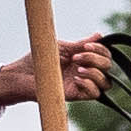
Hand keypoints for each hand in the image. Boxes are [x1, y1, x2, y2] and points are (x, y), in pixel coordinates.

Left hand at [0, 42, 115, 109]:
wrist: (22, 75)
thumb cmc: (39, 60)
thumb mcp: (62, 48)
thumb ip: (81, 44)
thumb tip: (100, 35)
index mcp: (84, 59)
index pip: (105, 55)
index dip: (101, 49)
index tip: (85, 46)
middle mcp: (86, 72)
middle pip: (108, 67)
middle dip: (96, 59)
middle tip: (77, 57)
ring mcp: (82, 85)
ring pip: (106, 83)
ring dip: (95, 73)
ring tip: (77, 69)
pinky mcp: (76, 96)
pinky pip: (95, 94)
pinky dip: (89, 84)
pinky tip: (75, 79)